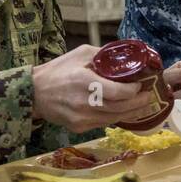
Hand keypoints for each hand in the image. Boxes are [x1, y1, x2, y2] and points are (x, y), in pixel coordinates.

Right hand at [31, 44, 160, 133]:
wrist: (32, 93)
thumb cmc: (57, 71)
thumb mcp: (79, 54)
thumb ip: (103, 55)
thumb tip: (126, 55)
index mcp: (85, 82)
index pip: (119, 92)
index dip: (134, 90)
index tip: (140, 84)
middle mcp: (85, 103)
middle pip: (121, 108)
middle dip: (139, 103)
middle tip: (149, 96)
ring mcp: (82, 118)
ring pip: (115, 118)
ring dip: (132, 112)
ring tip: (142, 105)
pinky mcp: (79, 127)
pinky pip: (104, 123)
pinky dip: (116, 117)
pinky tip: (123, 111)